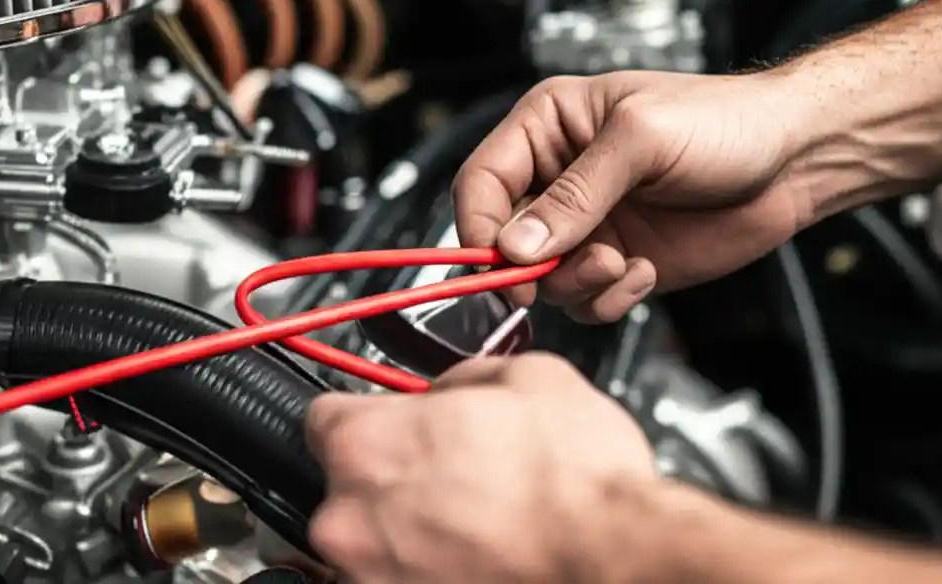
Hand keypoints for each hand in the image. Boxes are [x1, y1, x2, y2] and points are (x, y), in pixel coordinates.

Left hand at [304, 353, 658, 583]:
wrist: (619, 562)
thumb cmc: (577, 484)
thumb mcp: (528, 378)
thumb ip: (461, 378)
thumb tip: (450, 389)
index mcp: (366, 442)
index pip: (323, 415)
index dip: (368, 415)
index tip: (392, 424)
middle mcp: (349, 516)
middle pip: (347, 484)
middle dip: (393, 477)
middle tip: (453, 475)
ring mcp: (368, 578)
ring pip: (371, 542)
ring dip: (407, 531)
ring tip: (474, 524)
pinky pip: (394, 581)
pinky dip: (422, 573)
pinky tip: (473, 559)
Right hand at [453, 71, 812, 321]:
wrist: (791, 162)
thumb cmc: (722, 123)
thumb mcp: (641, 139)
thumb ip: (575, 194)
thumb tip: (517, 245)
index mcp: (547, 127)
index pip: (481, 182)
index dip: (480, 226)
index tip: (502, 263)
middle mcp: (558, 178)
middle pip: (502, 239)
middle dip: (533, 265)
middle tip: (573, 267)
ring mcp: (587, 225)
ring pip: (542, 279)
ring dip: (577, 283)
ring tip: (622, 264)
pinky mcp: (617, 263)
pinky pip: (583, 301)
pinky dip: (609, 299)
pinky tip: (646, 271)